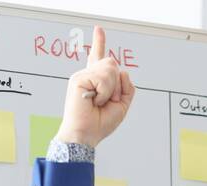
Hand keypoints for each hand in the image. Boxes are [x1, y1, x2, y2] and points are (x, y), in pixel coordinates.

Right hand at [55, 26, 134, 148]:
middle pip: (113, 64)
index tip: (98, 29)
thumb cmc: (99, 124)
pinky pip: (104, 78)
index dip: (99, 42)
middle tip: (105, 102)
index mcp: (96, 80)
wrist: (85, 135)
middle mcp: (88, 75)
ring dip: (111, 90)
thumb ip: (126, 87)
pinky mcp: (79, 78)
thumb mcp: (122, 105)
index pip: (98, 57)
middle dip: (117, 86)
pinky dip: (104, 92)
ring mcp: (83, 75)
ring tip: (99, 102)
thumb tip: (122, 70)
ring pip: (111, 68)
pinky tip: (94, 101)